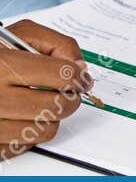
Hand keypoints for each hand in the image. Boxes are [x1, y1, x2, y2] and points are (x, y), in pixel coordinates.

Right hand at [0, 20, 90, 160]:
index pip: (62, 75)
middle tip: (67, 94)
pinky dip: (27, 135)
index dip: (79, 77)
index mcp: (2, 65)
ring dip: (50, 119)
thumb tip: (80, 68)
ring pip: (43, 131)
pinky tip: (19, 119)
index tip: (81, 79)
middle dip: (70, 99)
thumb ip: (57, 44)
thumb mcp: (19, 35)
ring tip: (40, 106)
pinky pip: (22, 147)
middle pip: (56, 106)